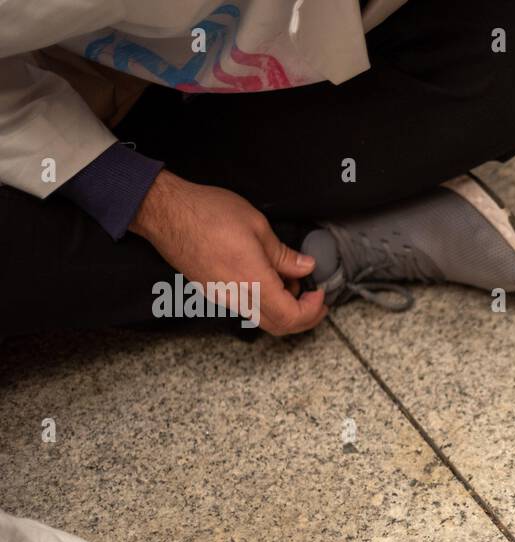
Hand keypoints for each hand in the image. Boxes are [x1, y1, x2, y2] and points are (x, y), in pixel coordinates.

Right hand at [130, 170, 326, 335]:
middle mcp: (237, 297)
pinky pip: (247, 308)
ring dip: (285, 308)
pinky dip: (266, 301)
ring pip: (263, 319)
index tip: (320, 294)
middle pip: (279, 326)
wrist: (164, 212)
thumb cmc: (206, 213)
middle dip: (304, 317)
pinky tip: (269, 277)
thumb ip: (284, 254)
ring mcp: (223, 297)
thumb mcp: (257, 226)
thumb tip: (304, 267)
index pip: (291, 317)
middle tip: (315, 299)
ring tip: (292, 280)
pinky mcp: (214, 292)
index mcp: (253, 282)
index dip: (312, 311)